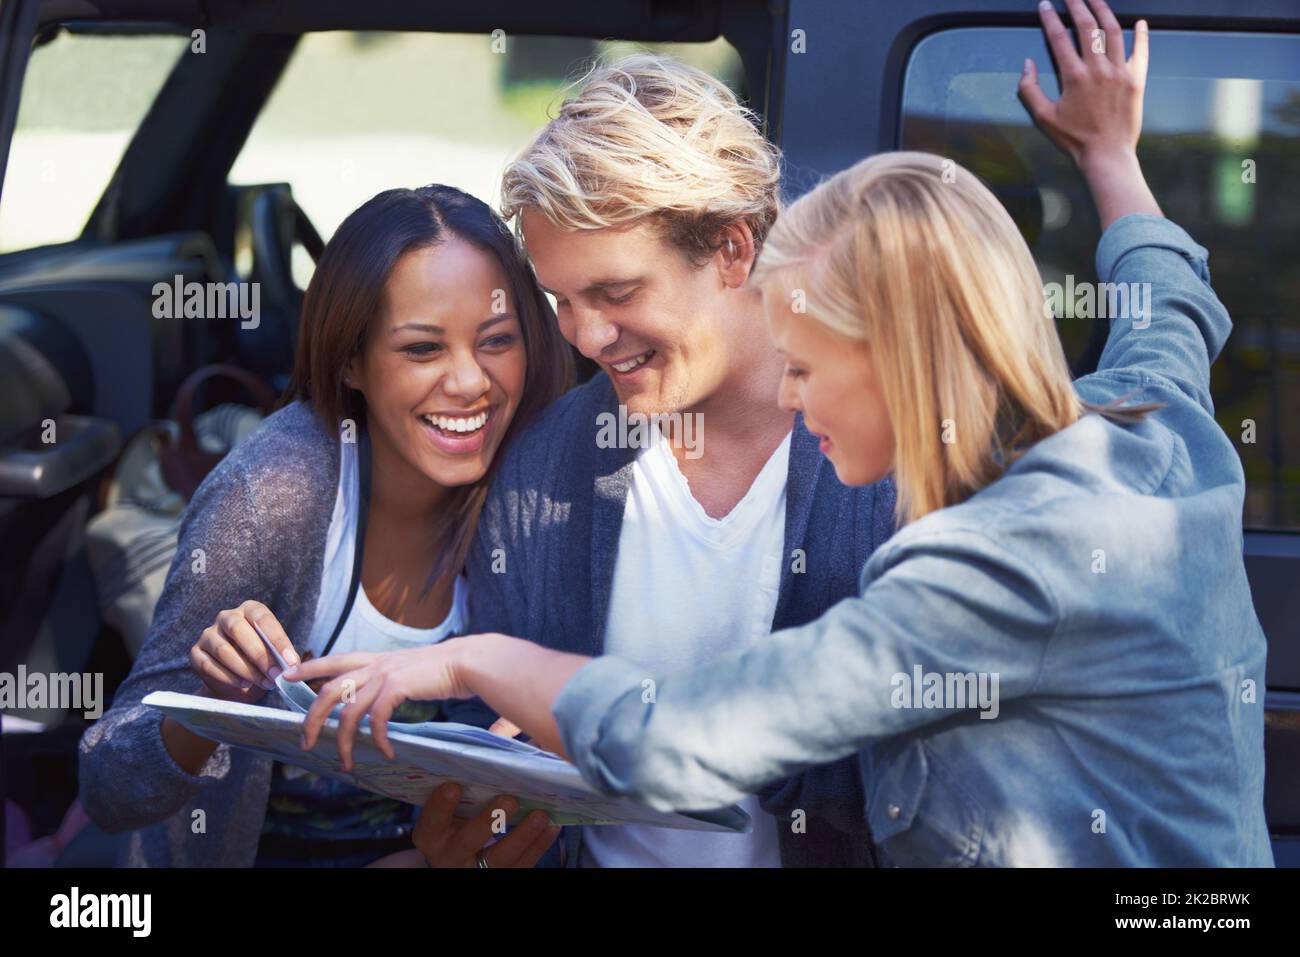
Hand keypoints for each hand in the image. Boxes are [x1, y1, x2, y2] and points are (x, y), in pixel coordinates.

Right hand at [190, 600, 299, 703]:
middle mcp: (226, 617)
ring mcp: (208, 634)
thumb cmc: (261, 662)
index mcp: (249, 609)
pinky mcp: (196, 653)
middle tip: (276, 675)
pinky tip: (244, 684)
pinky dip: (229, 678)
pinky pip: (209, 665)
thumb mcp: (275, 654)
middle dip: (260, 655)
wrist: (237, 682)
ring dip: (246, 670)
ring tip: (263, 683)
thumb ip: (282, 655)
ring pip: (224, 650)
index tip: (290, 661)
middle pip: (239, 630)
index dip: (277, 639)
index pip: (261, 618)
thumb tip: (292, 664)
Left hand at [285, 639, 476, 768]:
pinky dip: (378, 740)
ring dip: (342, 742)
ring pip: (348, 712)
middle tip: (305, 741)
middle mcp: (376, 664)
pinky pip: (376, 720)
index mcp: (378, 659)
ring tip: (346, 763)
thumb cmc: (449, 668)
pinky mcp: (397, 686)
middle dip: (312, 717)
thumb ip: (398, 683)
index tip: (287, 675)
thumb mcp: (414, 671)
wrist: (470, 660)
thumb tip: (394, 698)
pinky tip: (388, 752)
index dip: (309, 667)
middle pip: (329, 690)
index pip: (335, 660)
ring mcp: (385, 674)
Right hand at [412, 783, 560, 867]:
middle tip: (510, 799)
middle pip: (467, 840)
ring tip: (540, 814)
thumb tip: (497, 736)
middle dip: (489, 820)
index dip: (440, 806)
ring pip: (499, 859)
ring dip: (522, 835)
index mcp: (432, 835)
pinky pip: (521, 866)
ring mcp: (475, 870)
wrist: (462, 860)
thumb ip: (467, 777)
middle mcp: (450, 856)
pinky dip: (538, 846)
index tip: (453, 785)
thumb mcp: (452, 805)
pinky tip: (551, 827)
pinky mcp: (500, 877)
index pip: (431, 822)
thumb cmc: (458, 817)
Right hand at [1018, 0, 1160, 227]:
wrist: (1106, 155)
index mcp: (1073, 77)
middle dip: (1077, 5)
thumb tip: (1027, 64)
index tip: (1044, 5)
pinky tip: (1139, 22)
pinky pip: (1140, 50)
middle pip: (1087, 26)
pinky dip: (1140, 34)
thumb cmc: (1073, 139)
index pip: (1059, 38)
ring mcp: (1120, 71)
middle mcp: (1098, 68)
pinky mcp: (1136, 79)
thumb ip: (1029, 89)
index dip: (1050, 18)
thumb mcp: (1043, 117)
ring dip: (1103, 10)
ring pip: (1112, 31)